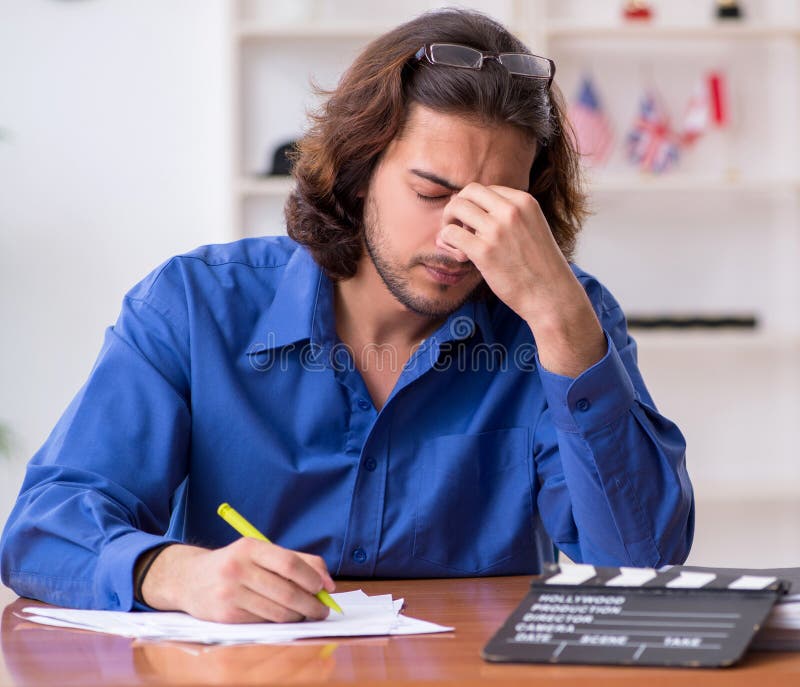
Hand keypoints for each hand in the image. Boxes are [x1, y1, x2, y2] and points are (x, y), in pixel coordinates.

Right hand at [139, 540, 335, 622]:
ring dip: (299, 616)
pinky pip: (263, 622)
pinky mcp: (225, 615)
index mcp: (250, 547)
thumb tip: (327, 582)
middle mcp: (237, 568)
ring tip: (306, 614)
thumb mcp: (261, 552)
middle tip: (323, 609)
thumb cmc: (237, 564)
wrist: (190, 579)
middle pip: (287, 591)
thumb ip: (297, 560)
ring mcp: (230, 593)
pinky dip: (279, 622)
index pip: (289, 563)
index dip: (312, 578)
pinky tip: (284, 617)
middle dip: (312, 604)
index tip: (325, 587)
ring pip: (278, 612)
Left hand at [437, 183, 605, 376]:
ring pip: (456, 208)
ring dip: (449, 223)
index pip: (486, 190)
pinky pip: (450, 234)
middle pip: (468, 192)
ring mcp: (497, 230)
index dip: (476, 206)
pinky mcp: (484, 252)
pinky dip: (447, 242)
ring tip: (458, 242)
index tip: (476, 224)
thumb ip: (510, 216)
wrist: (551, 295)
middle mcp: (510, 211)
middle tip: (459, 227)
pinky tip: (460, 255)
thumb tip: (476, 211)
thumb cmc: (540, 267)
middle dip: (458, 207)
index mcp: (524, 202)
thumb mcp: (533, 227)